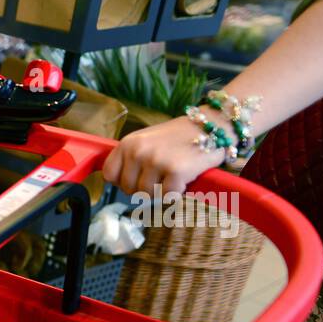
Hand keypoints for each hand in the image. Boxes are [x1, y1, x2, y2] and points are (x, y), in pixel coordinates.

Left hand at [102, 116, 224, 196]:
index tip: (137, 179)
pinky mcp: (175, 171)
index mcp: (128, 143)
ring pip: (147, 195)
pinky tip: (184, 178)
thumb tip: (119, 184)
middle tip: (161, 177)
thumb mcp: (147, 140)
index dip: (122, 181)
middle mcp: (138, 151)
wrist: (213, 125)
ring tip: (172, 175)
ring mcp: (156, 161)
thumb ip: (131, 159)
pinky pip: (167, 196)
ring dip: (160, 191)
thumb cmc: (179, 136)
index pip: (109, 174)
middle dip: (143, 189)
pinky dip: (176, 192)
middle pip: (128, 189)